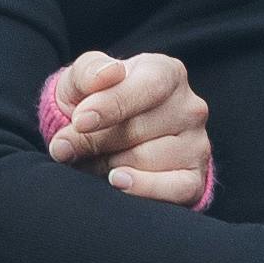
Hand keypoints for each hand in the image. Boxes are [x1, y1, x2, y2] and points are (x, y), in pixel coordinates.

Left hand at [44, 47, 215, 207]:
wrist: (101, 137)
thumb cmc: (93, 102)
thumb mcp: (81, 81)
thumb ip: (88, 73)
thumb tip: (107, 75)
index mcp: (167, 73)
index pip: (149, 87)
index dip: (112, 105)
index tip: (79, 121)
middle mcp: (190, 107)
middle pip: (138, 129)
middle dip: (94, 141)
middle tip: (66, 146)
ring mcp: (197, 144)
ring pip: (146, 161)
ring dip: (108, 165)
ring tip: (94, 159)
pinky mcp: (195, 178)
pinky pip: (174, 189)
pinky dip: (142, 188)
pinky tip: (118, 181)